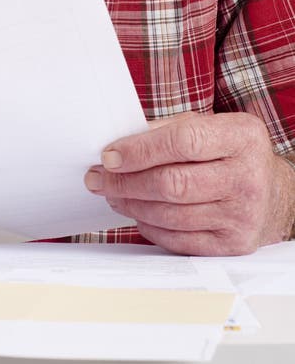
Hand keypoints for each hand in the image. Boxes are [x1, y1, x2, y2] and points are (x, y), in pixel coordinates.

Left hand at [84, 112, 294, 254]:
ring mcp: (242, 215)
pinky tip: (136, 213)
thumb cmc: (231, 153)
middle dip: (125, 182)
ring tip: (112, 194)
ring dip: (131, 205)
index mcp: (241, 137)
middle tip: (98, 178)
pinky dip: (149, 227)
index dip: (140, 150)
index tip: (109, 155)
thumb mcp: (211, 126)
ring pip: (171, 215)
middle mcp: (247, 177)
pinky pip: (179, 240)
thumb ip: (169, 131)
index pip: (183, 142)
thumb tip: (120, 145)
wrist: (275, 194)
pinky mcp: (233, 245)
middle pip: (173, 183)